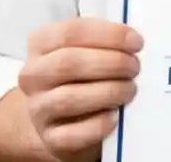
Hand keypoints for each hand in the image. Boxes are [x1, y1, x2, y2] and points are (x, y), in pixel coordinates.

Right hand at [18, 18, 144, 161]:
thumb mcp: (85, 49)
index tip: (136, 42)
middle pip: (70, 63)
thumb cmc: (79, 76)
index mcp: (41, 43)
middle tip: (135, 67)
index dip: (108, 35)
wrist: (61, 118)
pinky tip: (115, 116)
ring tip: (130, 89)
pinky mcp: (51, 138)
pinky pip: (75, 133)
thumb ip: (103, 42)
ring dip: (109, 91)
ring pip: (70, 98)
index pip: (71, 32)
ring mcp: (38, 108)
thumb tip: (133, 43)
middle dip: (112, 63)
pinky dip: (100, 124)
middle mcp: (34, 75)